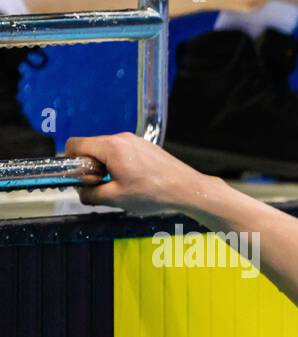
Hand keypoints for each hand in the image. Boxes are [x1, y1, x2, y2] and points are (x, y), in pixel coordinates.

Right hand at [66, 132, 214, 214]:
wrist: (187, 189)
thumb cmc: (155, 193)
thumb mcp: (116, 198)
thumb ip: (90, 195)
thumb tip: (81, 192)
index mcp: (110, 146)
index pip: (74, 144)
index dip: (69, 161)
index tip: (78, 177)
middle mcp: (122, 138)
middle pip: (91, 147)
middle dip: (90, 166)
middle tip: (101, 185)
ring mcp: (136, 140)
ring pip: (108, 151)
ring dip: (106, 167)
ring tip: (121, 185)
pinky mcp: (146, 147)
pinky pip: (123, 152)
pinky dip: (121, 165)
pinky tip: (134, 181)